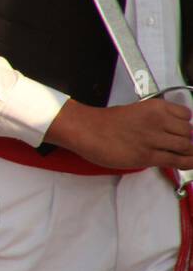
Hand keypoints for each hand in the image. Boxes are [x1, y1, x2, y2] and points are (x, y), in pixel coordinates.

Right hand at [44, 97, 192, 169]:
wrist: (87, 130)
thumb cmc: (105, 122)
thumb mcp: (136, 111)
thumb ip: (155, 119)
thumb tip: (169, 131)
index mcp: (155, 107)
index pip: (186, 115)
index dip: (184, 124)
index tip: (178, 130)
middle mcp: (158, 121)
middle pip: (188, 132)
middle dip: (185, 139)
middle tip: (175, 144)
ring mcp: (153, 139)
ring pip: (186, 146)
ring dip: (185, 151)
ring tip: (179, 154)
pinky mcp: (148, 156)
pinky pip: (177, 160)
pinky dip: (186, 163)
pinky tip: (186, 163)